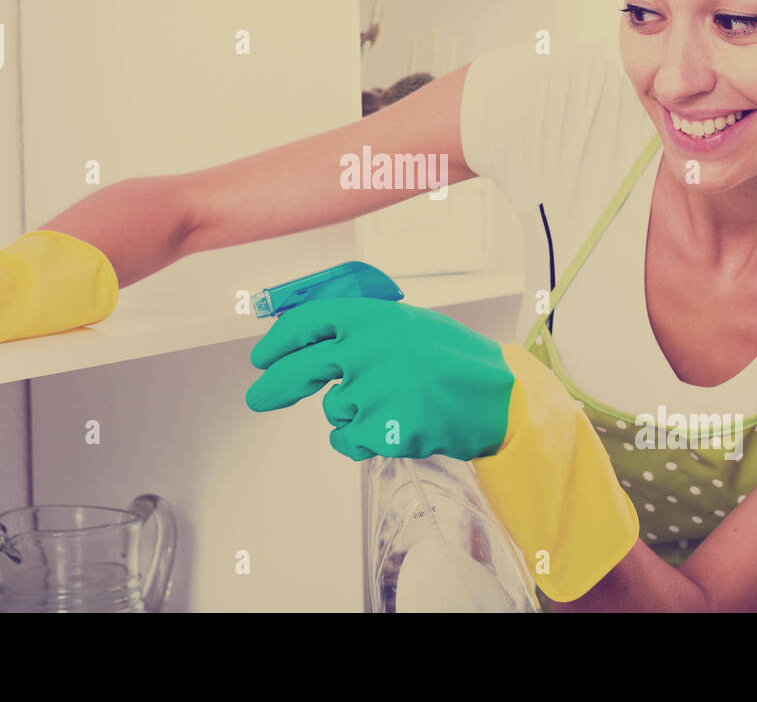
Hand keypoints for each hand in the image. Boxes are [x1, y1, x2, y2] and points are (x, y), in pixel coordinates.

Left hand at [246, 297, 514, 460]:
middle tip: (257, 398)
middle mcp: (368, 349)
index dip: (278, 341)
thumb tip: (311, 347)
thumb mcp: (405, 326)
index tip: (261, 357)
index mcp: (372, 316)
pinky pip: (347, 440)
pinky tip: (393, 426)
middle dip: (274, 386)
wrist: (499, 396)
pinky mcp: (384, 429)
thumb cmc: (454, 360)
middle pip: (301, 369)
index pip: (307, 323)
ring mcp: (375, 390)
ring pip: (333, 410)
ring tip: (394, 403)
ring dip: (350, 413)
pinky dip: (360, 441)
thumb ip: (360, 331)